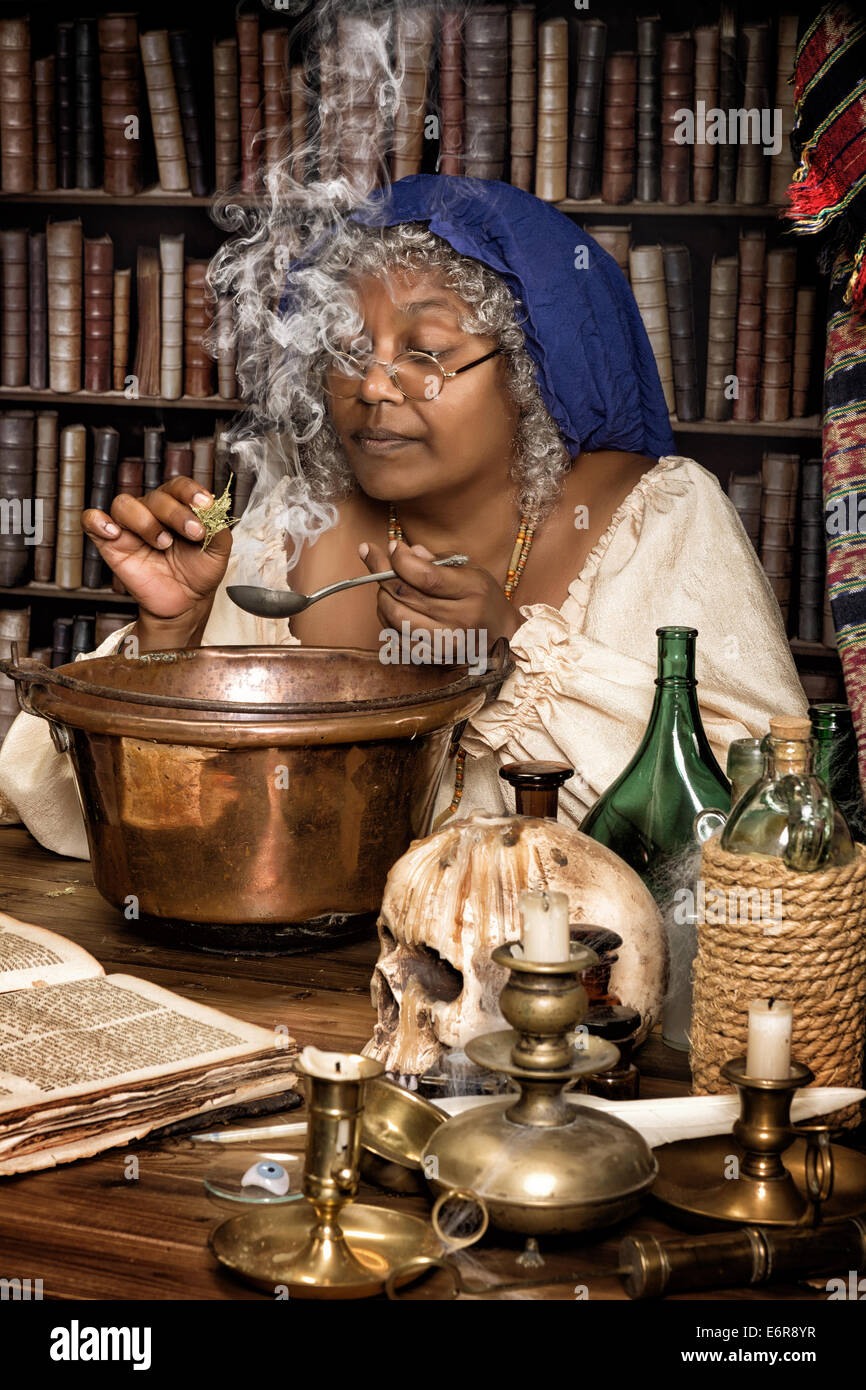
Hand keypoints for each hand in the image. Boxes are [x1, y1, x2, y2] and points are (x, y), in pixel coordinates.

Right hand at [81, 477, 231, 639]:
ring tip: (162, 543)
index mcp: (177, 506)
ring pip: (124, 504)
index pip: (178, 486)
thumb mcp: (219, 551)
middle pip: (155, 497)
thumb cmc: (198, 572)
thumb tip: (212, 510)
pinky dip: (97, 520)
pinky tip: (113, 532)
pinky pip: (92, 521)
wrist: (185, 602)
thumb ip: (218, 527)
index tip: (205, 504)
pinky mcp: (112, 543)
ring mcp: (130, 527)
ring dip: (145, 521)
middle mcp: (152, 512)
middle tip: (193, 533)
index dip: (190, 491)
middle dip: (176, 513)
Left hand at [358, 537, 521, 651]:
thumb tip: (406, 551)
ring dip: (382, 595)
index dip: (402, 561)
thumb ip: (437, 560)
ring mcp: (444, 641)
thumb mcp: (470, 571)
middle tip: (372, 555)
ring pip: (395, 616)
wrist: (501, 637)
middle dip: (381, 572)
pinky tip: (390, 603)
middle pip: (405, 596)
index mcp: (472, 591)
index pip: (426, 577)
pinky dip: (386, 616)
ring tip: (384, 581)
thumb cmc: (483, 598)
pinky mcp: (432, 656)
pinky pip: (396, 635)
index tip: (393, 546)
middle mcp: (458, 619)